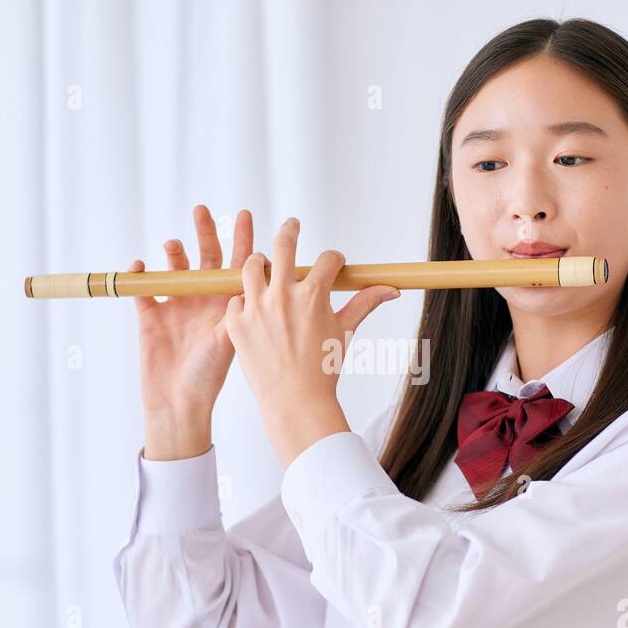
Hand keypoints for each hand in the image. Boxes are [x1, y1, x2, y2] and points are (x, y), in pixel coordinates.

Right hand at [133, 205, 252, 458]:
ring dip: (174, 254)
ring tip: (173, 244)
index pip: (237, 265)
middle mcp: (203, 301)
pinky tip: (140, 265)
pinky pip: (142, 288)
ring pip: (174, 269)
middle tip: (202, 210)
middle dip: (205, 233)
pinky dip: (139, 274)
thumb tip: (253, 287)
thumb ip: (236, 314)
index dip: (242, 240)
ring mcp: (176, 307)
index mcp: (226, 305)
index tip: (245, 215)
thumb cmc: (208, 377)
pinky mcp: (150, 316)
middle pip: (205, 259)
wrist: (178, 403)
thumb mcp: (228, 342)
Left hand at [221, 216, 399, 464]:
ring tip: (266, 265)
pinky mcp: (236, 323)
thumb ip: (365, 303)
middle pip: (284, 244)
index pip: (327, 259)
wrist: (294, 402)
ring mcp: (256, 308)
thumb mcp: (345, 332)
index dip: (334, 260)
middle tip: (292, 226)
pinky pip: (236, 299)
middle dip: (290, 230)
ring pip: (252, 265)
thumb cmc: (323, 370)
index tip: (333, 266)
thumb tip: (392, 289)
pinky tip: (253, 308)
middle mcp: (282, 295)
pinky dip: (244, 300)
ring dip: (261, 262)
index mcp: (313, 296)